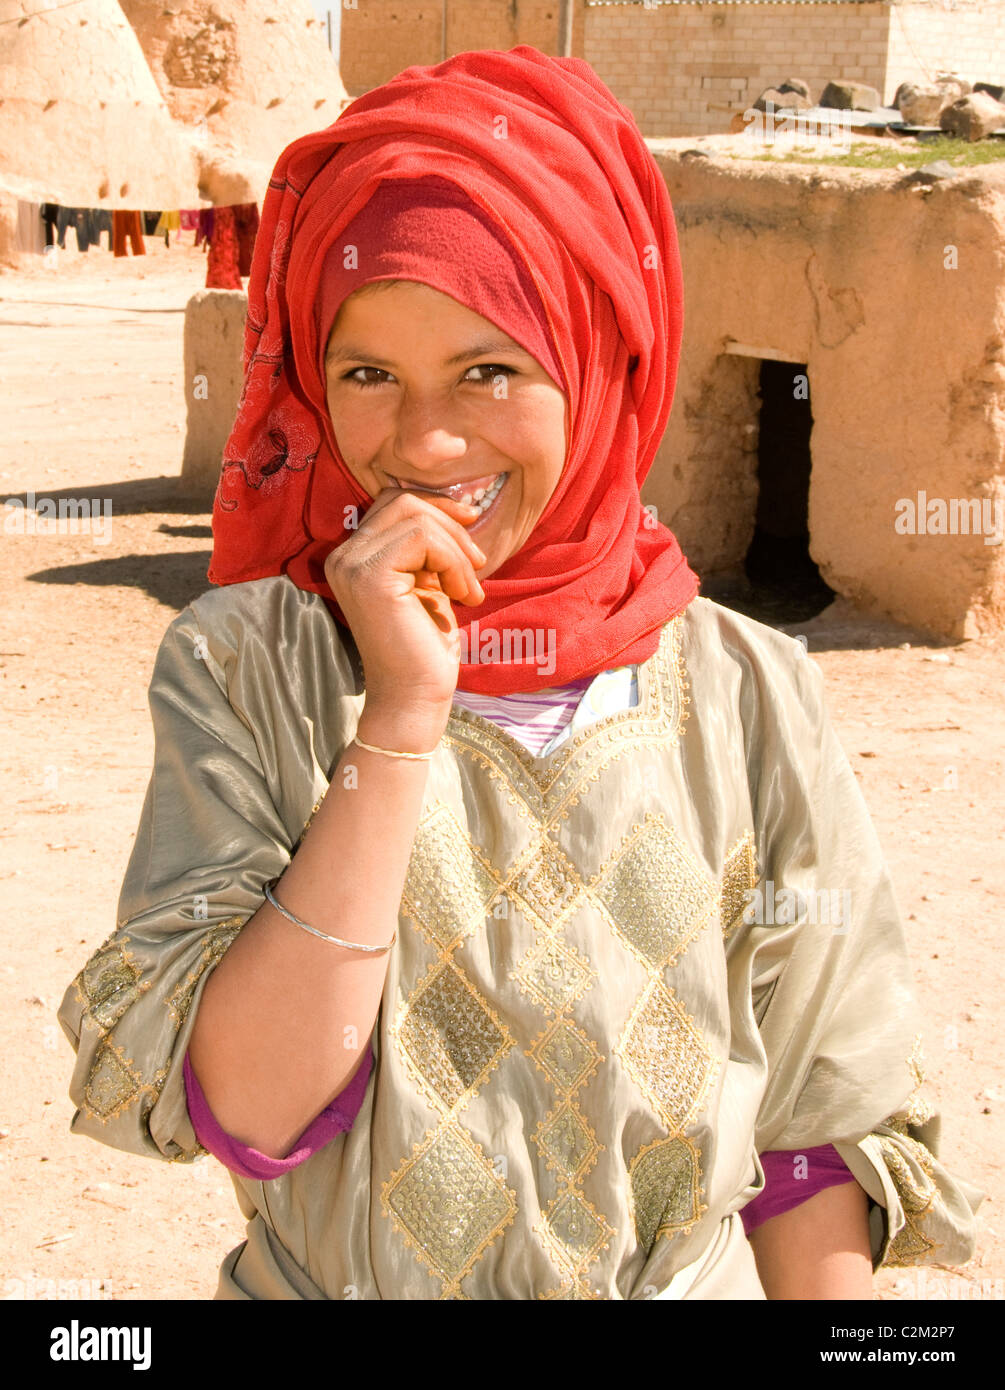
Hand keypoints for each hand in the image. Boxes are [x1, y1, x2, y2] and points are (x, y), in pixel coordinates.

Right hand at [324, 488, 486, 721]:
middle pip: (402, 501)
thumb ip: (428, 548)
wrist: (415, 698)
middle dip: (450, 524)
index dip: (436, 508)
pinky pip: (423, 539)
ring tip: (470, 587)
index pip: (392, 502)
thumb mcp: (428, 583)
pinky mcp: (371, 576)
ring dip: (456, 550)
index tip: (470, 529)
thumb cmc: (425, 648)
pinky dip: (453, 563)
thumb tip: (459, 508)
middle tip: (478, 563)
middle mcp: (344, 556)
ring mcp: (352, 564)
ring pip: (416, 517)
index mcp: (353, 557)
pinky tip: (463, 595)